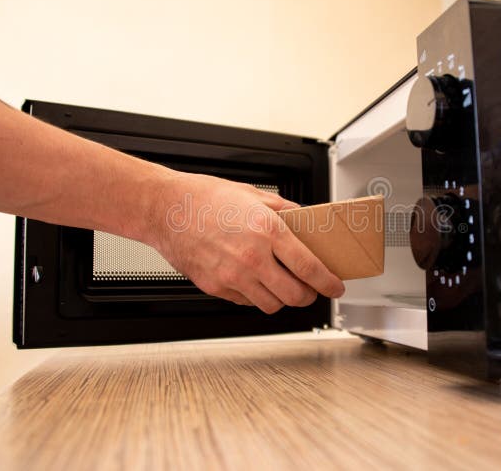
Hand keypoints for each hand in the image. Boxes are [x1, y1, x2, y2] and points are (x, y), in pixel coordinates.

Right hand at [144, 172, 345, 312]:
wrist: (166, 209)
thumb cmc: (205, 198)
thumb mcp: (254, 194)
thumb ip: (285, 211)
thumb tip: (305, 223)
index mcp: (267, 230)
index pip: (309, 267)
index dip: (328, 283)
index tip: (334, 287)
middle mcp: (252, 257)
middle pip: (294, 295)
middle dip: (308, 296)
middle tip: (311, 289)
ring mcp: (232, 276)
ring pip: (271, 305)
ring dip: (282, 299)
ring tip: (282, 286)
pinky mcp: (216, 287)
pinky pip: (246, 302)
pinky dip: (256, 296)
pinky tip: (255, 281)